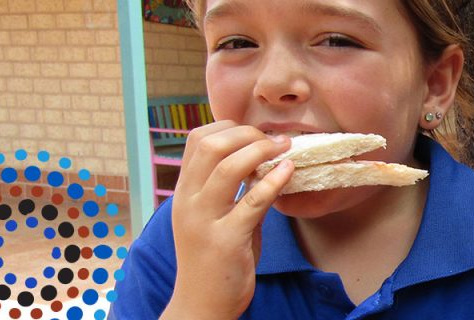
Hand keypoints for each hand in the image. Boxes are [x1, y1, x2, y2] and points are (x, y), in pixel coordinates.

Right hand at [162, 121, 292, 318]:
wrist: (202, 304)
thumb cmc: (214, 259)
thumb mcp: (216, 217)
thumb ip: (233, 189)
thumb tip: (262, 160)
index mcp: (184, 192)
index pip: (197, 139)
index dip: (229, 127)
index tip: (256, 133)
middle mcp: (188, 201)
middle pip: (211, 145)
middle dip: (248, 134)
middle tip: (276, 140)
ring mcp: (204, 220)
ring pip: (228, 167)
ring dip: (262, 151)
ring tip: (286, 149)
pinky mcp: (226, 240)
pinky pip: (252, 202)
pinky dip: (274, 182)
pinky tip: (290, 171)